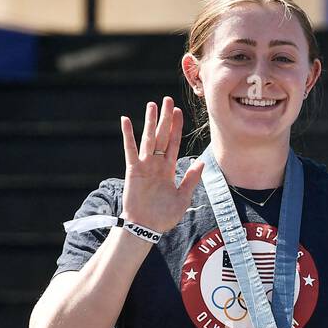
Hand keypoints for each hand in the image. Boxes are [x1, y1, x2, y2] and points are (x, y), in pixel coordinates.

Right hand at [120, 96, 205, 233]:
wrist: (147, 227)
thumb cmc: (164, 216)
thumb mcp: (183, 198)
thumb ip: (191, 179)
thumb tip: (201, 163)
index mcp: (168, 169)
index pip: (173, 143)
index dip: (176, 128)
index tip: (179, 112)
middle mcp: (156, 164)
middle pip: (162, 136)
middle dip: (165, 119)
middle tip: (168, 100)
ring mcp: (144, 166)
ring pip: (148, 139)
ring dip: (150, 122)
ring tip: (152, 104)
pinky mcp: (133, 170)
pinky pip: (130, 150)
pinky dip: (128, 135)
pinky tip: (125, 120)